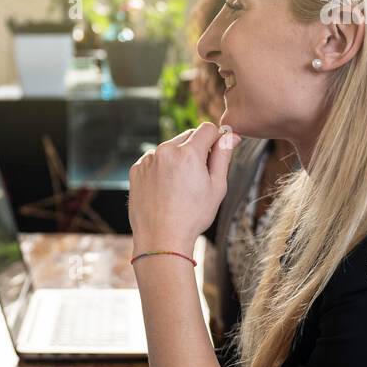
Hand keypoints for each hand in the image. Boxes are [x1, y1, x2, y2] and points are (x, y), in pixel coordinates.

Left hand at [128, 121, 239, 255]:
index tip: (217, 152)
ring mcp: (148, 159)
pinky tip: (165, 189)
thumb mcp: (216, 187)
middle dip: (197, 148)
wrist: (161, 238)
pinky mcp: (136, 169)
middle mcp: (165, 150)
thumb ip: (223, 156)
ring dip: (178, 158)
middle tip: (199, 176)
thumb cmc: (193, 216)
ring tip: (180, 186)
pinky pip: (154, 160)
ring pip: (170, 148)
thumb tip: (229, 136)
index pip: (208, 128)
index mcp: (188, 153)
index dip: (216, 139)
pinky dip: (162, 167)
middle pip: (188, 136)